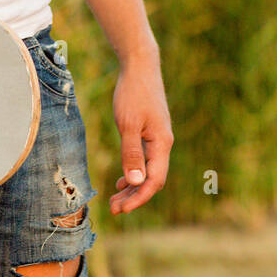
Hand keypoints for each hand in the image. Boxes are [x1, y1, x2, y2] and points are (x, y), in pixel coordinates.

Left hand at [109, 55, 172, 215]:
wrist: (140, 66)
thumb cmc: (133, 93)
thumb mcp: (128, 123)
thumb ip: (131, 152)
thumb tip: (135, 181)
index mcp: (161, 144)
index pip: (154, 181)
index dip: (138, 198)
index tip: (121, 209)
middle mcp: (163, 144)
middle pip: (152, 179)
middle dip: (133, 196)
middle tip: (113, 209)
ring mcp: (157, 138)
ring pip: (147, 170)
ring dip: (132, 186)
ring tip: (114, 199)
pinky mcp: (150, 132)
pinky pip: (144, 159)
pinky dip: (134, 172)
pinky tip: (122, 179)